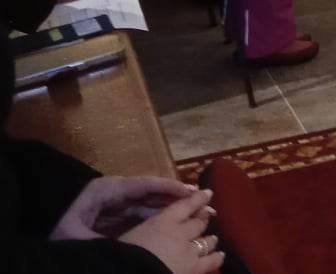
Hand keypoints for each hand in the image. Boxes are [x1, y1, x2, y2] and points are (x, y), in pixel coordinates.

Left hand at [51, 177, 199, 241]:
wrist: (35, 217)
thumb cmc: (54, 224)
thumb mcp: (75, 234)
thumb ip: (106, 239)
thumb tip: (135, 245)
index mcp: (107, 190)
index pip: (144, 186)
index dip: (170, 188)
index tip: (193, 192)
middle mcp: (115, 194)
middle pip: (150, 195)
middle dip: (178, 200)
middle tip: (206, 205)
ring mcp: (113, 206)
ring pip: (147, 207)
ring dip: (170, 211)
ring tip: (196, 215)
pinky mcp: (111, 218)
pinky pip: (139, 217)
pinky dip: (157, 220)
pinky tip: (173, 227)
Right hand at [119, 191, 223, 273]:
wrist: (131, 272)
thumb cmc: (123, 253)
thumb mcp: (129, 236)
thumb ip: (143, 231)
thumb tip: (141, 233)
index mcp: (162, 222)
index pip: (185, 205)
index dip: (198, 199)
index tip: (207, 193)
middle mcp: (180, 233)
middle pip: (198, 223)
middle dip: (203, 220)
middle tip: (207, 218)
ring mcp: (189, 251)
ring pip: (207, 241)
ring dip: (209, 239)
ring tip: (213, 238)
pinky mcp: (193, 268)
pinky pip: (210, 261)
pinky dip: (216, 257)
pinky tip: (220, 255)